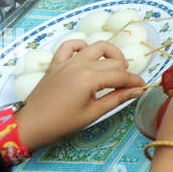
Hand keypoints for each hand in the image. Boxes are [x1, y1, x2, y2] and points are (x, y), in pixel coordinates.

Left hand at [16, 40, 144, 149]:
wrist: (30, 126)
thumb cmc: (61, 123)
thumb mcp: (92, 113)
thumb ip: (116, 99)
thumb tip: (137, 91)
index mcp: (90, 78)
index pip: (121, 76)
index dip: (135, 81)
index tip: (142, 87)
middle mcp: (80, 65)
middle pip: (112, 61)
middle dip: (125, 72)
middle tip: (128, 85)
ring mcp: (67, 62)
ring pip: (96, 47)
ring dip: (110, 54)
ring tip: (114, 66)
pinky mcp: (56, 63)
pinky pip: (70, 45)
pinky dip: (81, 46)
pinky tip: (87, 55)